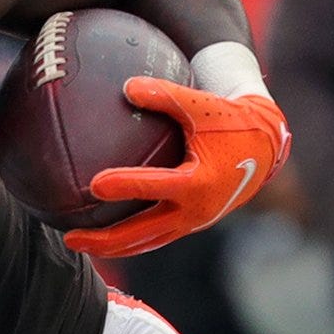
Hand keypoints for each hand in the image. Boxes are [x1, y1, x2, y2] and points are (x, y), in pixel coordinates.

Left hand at [69, 78, 291, 256]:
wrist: (264, 150)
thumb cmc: (231, 122)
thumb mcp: (201, 105)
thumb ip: (165, 95)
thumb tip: (127, 86)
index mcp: (199, 182)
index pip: (155, 186)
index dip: (125, 186)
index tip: (94, 185)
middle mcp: (194, 210)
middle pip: (142, 235)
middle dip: (104, 240)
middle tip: (69, 237)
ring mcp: (192, 223)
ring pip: (145, 243)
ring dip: (111, 247)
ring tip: (77, 243)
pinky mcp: (190, 224)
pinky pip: (154, 237)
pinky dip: (129, 238)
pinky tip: (102, 232)